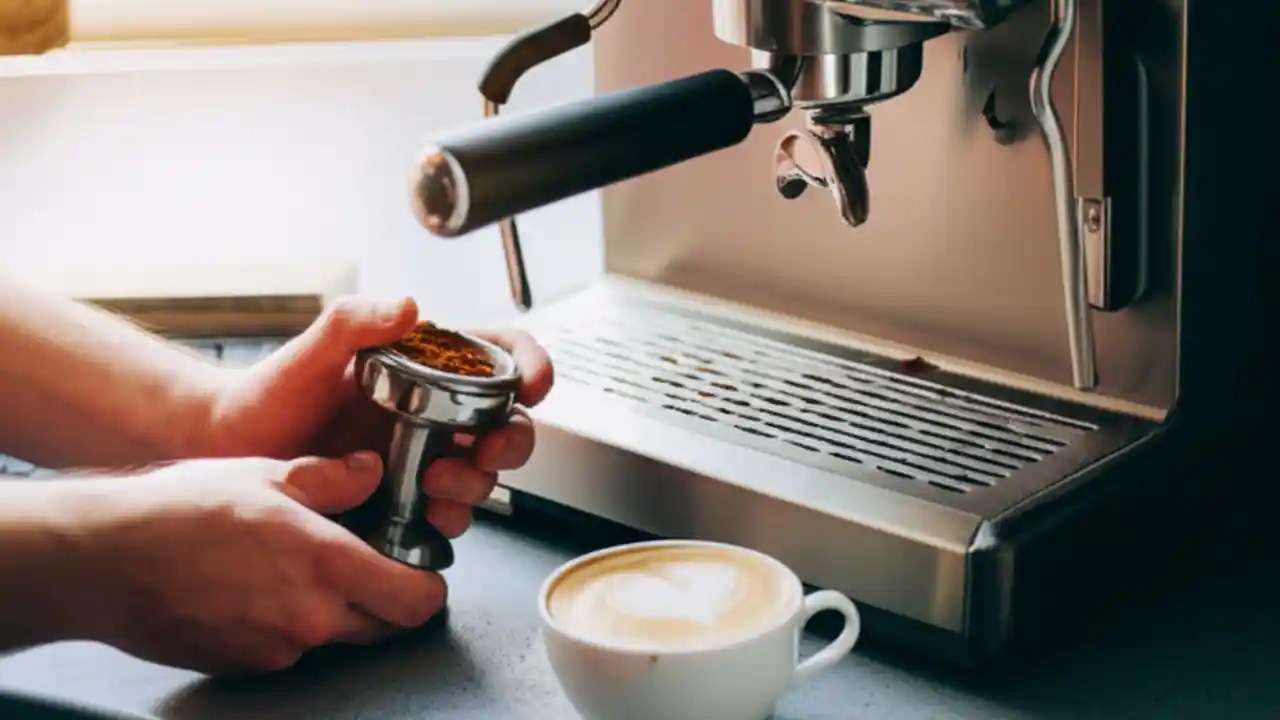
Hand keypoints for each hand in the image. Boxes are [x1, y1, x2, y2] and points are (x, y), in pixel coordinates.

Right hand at [75, 453, 443, 674]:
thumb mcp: (267, 475)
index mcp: (328, 566)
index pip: (417, 601)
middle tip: (363, 563)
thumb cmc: (176, 514)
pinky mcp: (245, 665)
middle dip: (384, 597)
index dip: (428, 587)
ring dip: (330, 608)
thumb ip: (333, 478)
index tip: (421, 571)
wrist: (100, 561)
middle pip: (383, 624)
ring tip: (290, 565)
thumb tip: (370, 471)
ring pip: (335, 635)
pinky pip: (289, 646)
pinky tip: (254, 587)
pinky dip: (286, 622)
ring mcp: (278, 649)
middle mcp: (311, 618)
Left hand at [204, 296, 553, 537]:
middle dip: (510, 440)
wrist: (229, 453)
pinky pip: (450, 513)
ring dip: (476, 484)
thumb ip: (354, 322)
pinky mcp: (408, 500)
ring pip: (484, 474)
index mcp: (426, 365)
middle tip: (484, 452)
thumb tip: (409, 307)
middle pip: (507, 422)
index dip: (531, 365)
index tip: (533, 385)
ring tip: (436, 488)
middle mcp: (436, 410)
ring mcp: (425, 457)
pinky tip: (427, 517)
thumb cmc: (267, 395)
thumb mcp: (308, 353)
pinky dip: (450, 518)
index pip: (499, 355)